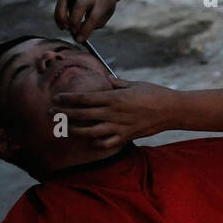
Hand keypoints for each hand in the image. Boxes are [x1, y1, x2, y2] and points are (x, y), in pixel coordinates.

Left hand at [51, 78, 178, 149]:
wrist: (171, 110)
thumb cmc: (154, 93)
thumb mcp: (134, 84)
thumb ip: (117, 83)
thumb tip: (105, 79)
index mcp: (114, 97)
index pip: (84, 98)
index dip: (68, 98)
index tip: (56, 97)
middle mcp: (113, 113)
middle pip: (81, 115)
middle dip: (63, 113)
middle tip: (50, 112)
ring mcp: (118, 127)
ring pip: (88, 131)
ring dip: (73, 130)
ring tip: (64, 128)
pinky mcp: (126, 136)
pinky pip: (105, 143)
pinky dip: (95, 142)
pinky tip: (89, 139)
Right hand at [56, 0, 117, 44]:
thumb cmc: (104, 5)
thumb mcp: (105, 16)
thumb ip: (93, 25)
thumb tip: (78, 37)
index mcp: (102, 1)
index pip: (93, 16)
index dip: (86, 29)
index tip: (80, 40)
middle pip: (79, 6)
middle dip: (74, 21)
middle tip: (73, 33)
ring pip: (64, 2)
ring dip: (62, 18)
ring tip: (65, 28)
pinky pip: (60, 4)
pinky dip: (58, 16)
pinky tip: (62, 25)